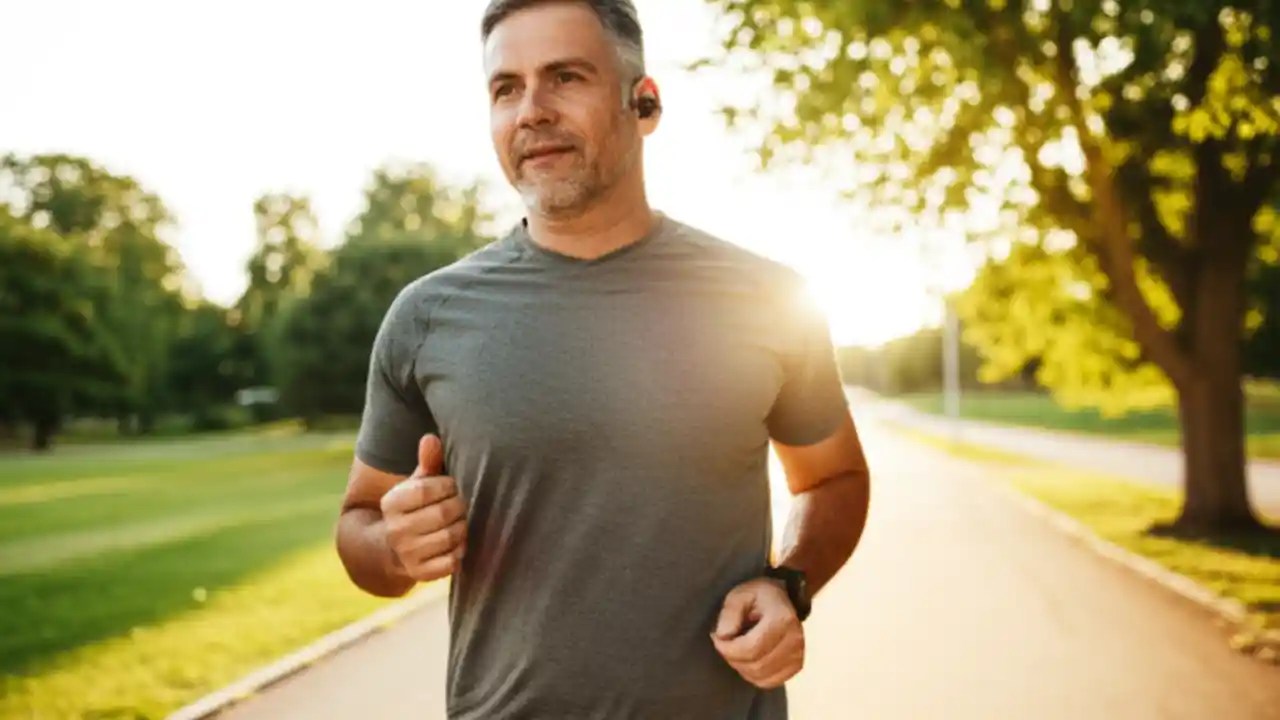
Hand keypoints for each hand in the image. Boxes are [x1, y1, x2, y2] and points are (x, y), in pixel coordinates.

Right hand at [379, 434, 467, 582]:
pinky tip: (457, 543)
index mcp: (391, 503)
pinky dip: (460, 551)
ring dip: (462, 528)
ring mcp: (406, 554)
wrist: (395, 548)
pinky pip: (451, 562)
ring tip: (459, 522)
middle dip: (459, 506)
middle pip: (443, 513)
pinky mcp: (419, 574)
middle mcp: (395, 529)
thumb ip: (427, 462)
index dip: (447, 485)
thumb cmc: (416, 507)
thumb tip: (431, 438)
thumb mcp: (417, 483)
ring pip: (450, 537)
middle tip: (461, 505)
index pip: (427, 489)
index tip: (451, 486)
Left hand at [711, 577, 804, 688]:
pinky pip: (768, 682)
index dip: (728, 649)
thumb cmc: (759, 596)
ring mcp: (798, 656)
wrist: (783, 599)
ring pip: (760, 677)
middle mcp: (795, 640)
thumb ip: (729, 613)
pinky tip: (748, 658)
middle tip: (724, 643)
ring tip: (735, 648)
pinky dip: (752, 674)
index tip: (717, 637)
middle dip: (732, 658)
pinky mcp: (795, 666)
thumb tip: (723, 636)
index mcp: (782, 619)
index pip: (751, 648)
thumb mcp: (740, 594)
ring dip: (741, 667)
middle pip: (755, 666)